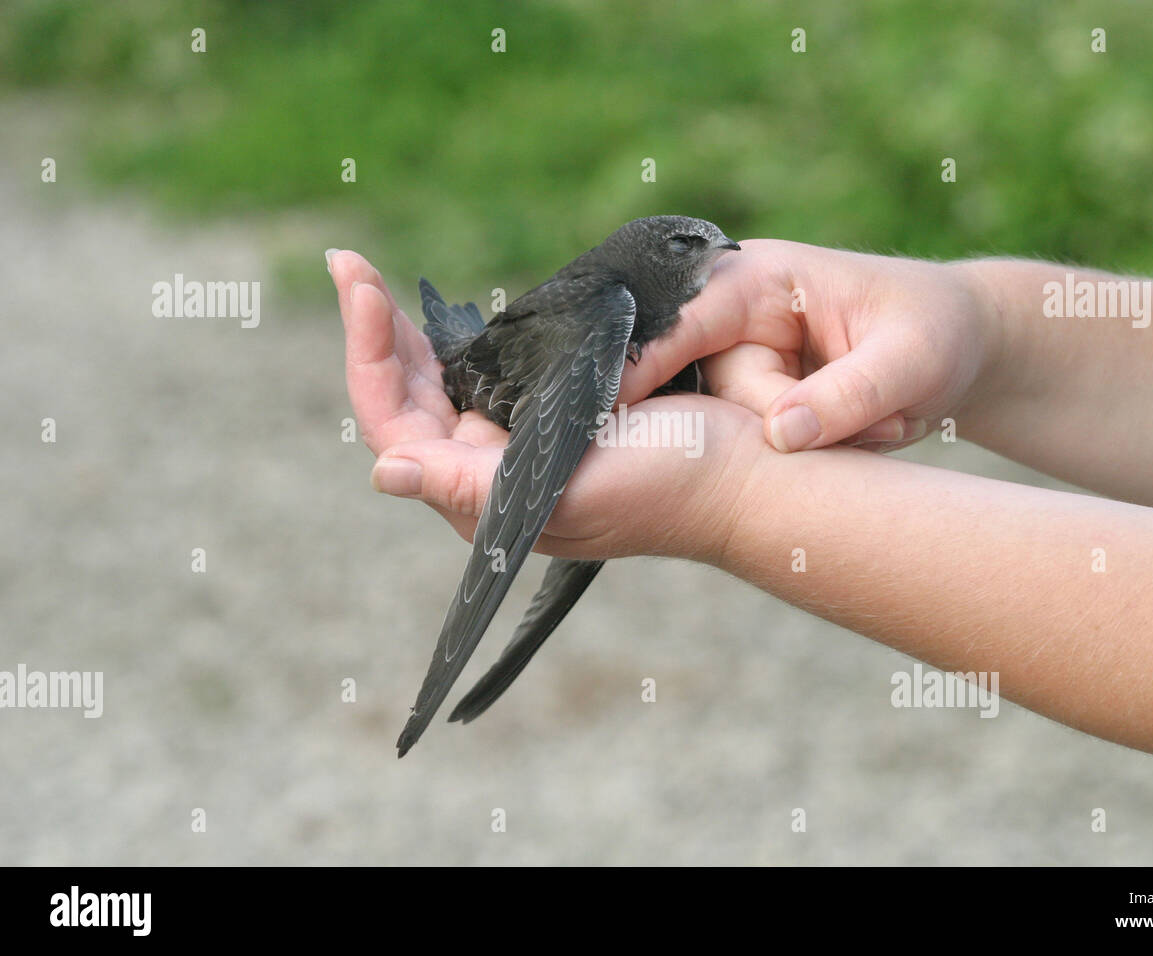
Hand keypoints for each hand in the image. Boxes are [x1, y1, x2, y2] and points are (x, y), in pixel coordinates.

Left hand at [328, 250, 763, 562]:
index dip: (369, 357)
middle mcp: (492, 472)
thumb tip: (384, 472)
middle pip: (407, 400)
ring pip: (442, 386)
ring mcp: (522, 444)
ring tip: (376, 283)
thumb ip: (471, 488)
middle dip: (376, 333)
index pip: (395, 426)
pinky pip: (490, 374)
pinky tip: (453, 312)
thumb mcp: (568, 493)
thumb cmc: (673, 484)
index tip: (361, 285)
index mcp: (484, 497)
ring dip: (408, 334)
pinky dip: (462, 340)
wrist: (750, 474)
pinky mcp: (556, 416)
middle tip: (352, 266)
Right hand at [620, 239, 1002, 452]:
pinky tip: (859, 430)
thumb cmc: (936, 331)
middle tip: (877, 421)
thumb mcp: (911, 361)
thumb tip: (779, 437)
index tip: (604, 405)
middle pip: (708, 391)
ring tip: (881, 421)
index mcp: (758, 279)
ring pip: (730, 428)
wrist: (958, 347)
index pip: (681, 322)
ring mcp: (735, 361)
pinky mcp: (747, 400)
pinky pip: (747, 442)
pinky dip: (803, 450)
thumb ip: (848, 395)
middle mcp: (731, 317)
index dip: (641, 363)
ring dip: (808, 439)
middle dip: (786, 422)